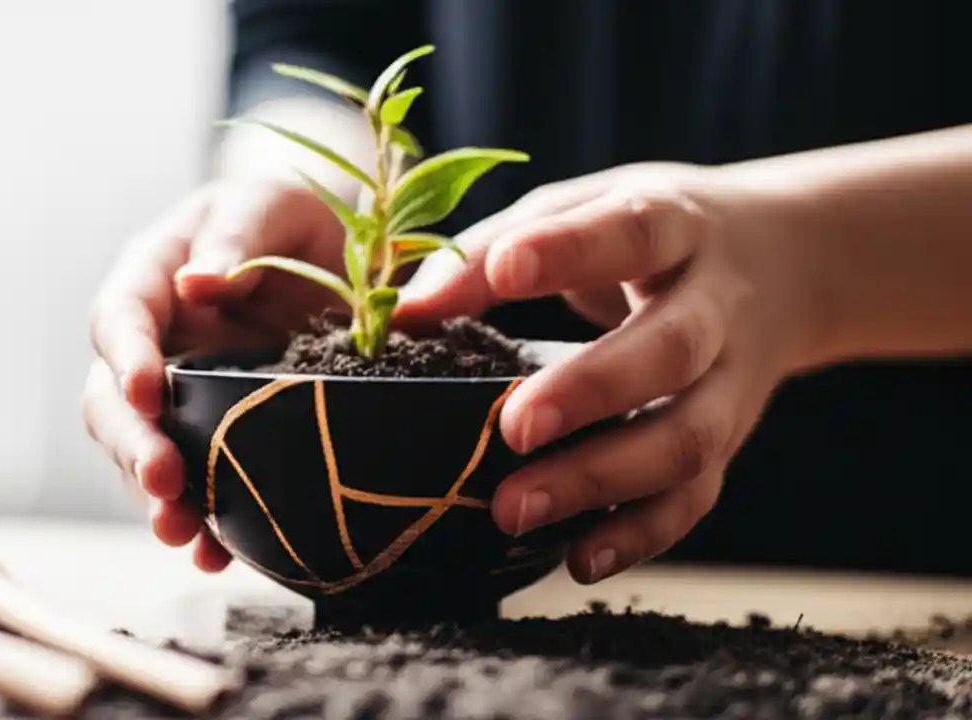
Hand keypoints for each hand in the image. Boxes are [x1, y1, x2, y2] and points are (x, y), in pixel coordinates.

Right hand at [84, 179, 345, 571]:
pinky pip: (194, 483)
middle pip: (113, 400)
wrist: (334, 260)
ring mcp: (177, 396)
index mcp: (154, 276)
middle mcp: (153, 343)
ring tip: (184, 535)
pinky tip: (220, 556)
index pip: (120, 315)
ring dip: (156, 497)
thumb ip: (242, 236)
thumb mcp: (274, 207)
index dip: (127, 355)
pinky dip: (204, 523)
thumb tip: (199, 281)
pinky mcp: (212, 435)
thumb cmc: (292, 220)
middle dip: (132, 445)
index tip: (147, 391)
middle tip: (163, 482)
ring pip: (142, 452)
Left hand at [396, 162, 826, 583]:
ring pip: (687, 437)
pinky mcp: (729, 439)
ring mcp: (732, 380)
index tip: (504, 272)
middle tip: (514, 428)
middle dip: (593, 391)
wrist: (785, 261)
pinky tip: (580, 558)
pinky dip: (641, 534)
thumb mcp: (582, 210)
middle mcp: (716, 305)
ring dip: (602, 480)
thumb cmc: (645, 233)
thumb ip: (492, 251)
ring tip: (515, 510)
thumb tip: (401, 314)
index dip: (571, 251)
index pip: (632, 230)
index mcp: (675, 223)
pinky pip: (696, 496)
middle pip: (672, 349)